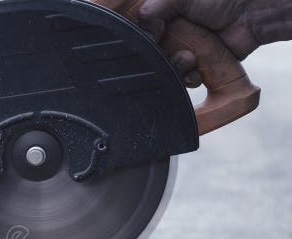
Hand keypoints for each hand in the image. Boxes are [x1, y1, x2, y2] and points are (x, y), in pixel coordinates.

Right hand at [138, 0, 257, 86]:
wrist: (254, 14)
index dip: (136, 37)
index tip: (146, 38)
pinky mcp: (196, 64)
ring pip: (163, 67)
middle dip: (155, 57)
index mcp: (161, 13)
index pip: (135, 28)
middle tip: (171, 50)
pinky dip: (187, 78)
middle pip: (147, 52)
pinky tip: (196, 70)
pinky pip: (182, 78)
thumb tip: (143, 34)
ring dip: (174, 68)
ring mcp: (182, 48)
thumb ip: (153, 10)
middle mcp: (168, 31)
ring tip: (189, 58)